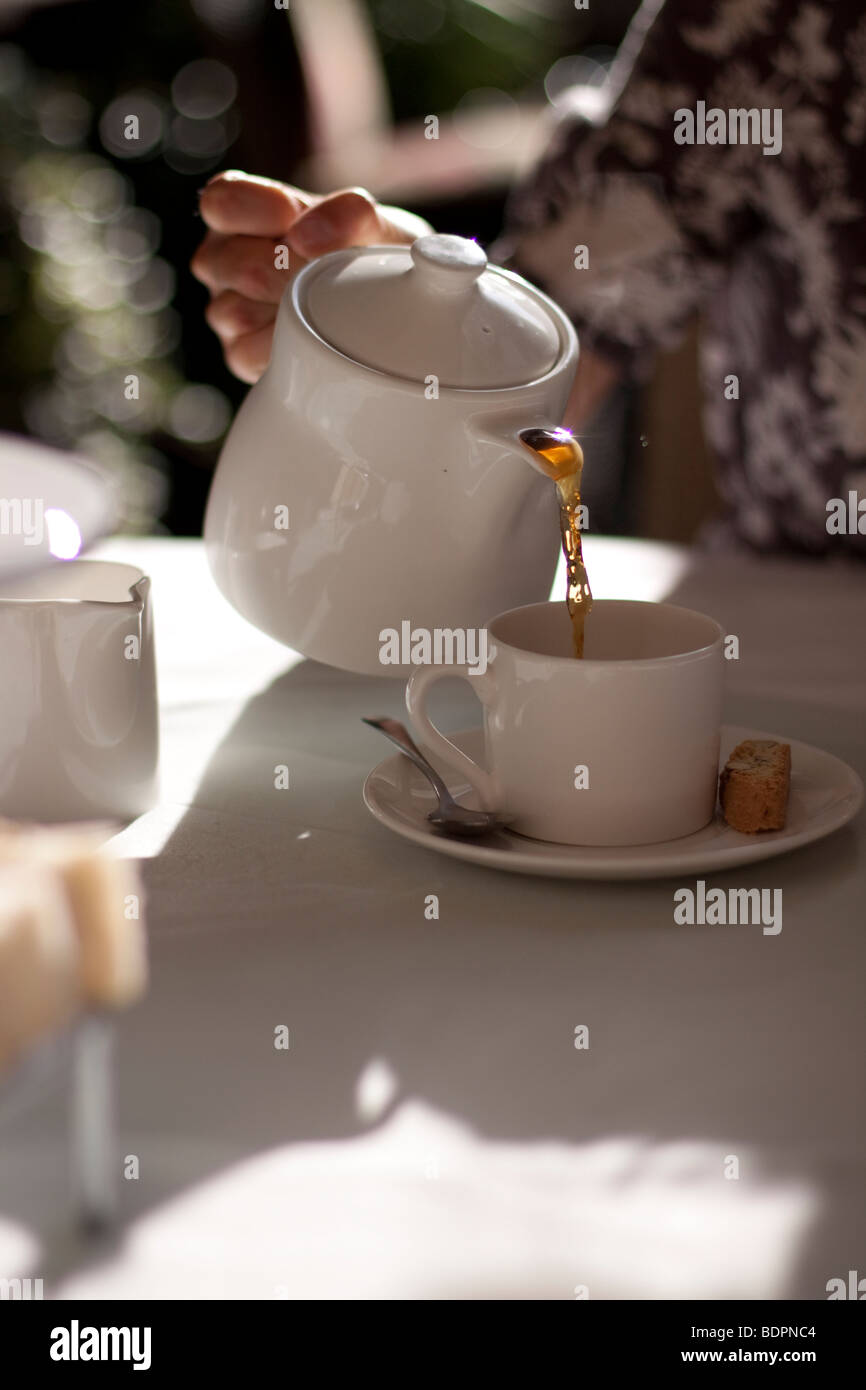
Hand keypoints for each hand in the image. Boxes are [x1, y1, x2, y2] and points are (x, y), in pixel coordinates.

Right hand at [192, 171, 431, 382]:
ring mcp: (226, 309)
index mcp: (240, 211)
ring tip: (324, 304)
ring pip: (236, 313)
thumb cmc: (366, 253)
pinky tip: (312, 338)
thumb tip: (308, 238)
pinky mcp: (239, 354)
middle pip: (233, 264)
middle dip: (290, 271)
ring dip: (290, 311)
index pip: (223, 202)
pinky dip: (286, 346)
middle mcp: (223, 259)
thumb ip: (349, 214)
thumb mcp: (370, 224)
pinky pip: (247, 352)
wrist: (387, 304)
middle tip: (326, 273)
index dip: (263, 212)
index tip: (301, 222)